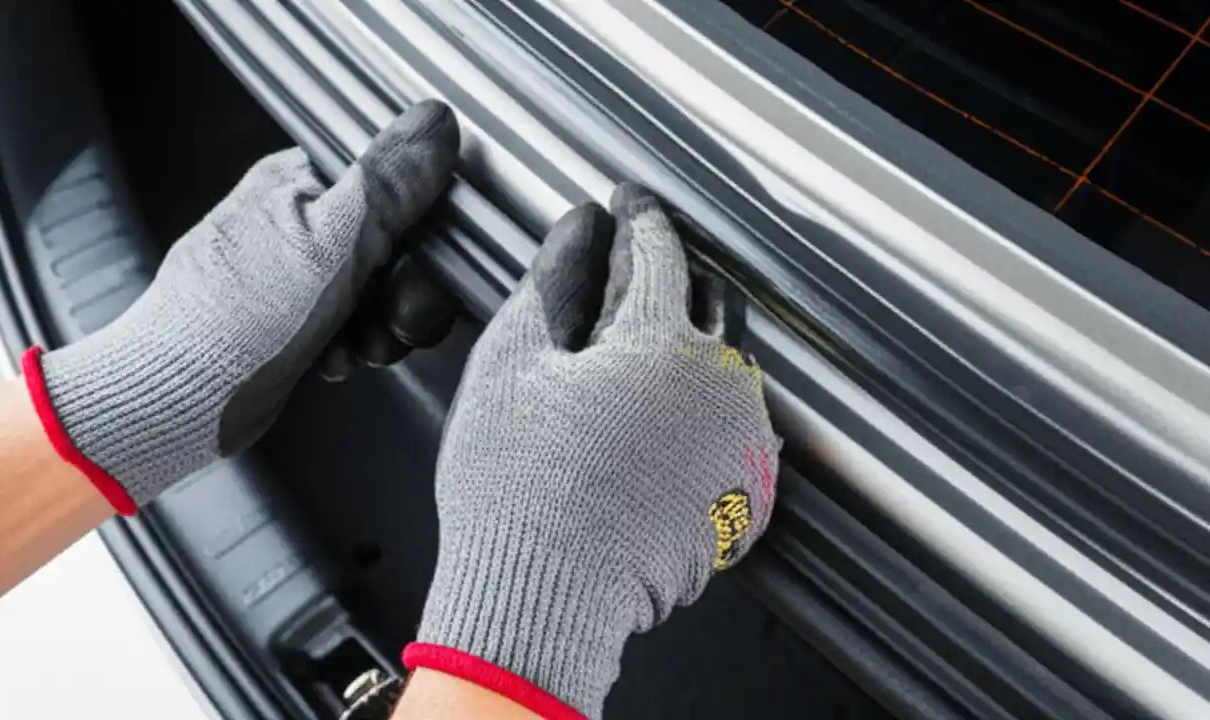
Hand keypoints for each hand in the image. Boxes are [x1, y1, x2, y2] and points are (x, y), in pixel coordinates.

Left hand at [21, 100, 459, 513]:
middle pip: (396, 244)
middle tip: (397, 321)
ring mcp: (293, 269)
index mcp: (302, 179)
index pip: (395, 182)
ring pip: (379, 291)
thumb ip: (391, 182)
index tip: (433, 264)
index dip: (427, 229)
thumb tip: (436, 123)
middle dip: (405, 294)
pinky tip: (334, 360)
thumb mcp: (335, 240)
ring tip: (358, 347)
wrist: (180, 396)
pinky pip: (351, 324)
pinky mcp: (290, 317)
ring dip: (382, 327)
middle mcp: (297, 217)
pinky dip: (353, 346)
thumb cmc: (239, 317)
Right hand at [405, 183, 778, 719]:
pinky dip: (703, 413)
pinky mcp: (748, 497)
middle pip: (708, 299)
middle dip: (670, 280)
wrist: (548, 600)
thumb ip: (553, 282)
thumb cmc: (516, 490)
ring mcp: (743, 444)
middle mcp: (720, 383)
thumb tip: (581, 228)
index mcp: (660, 339)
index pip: (658, 248)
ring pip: (727, 365)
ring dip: (690, 349)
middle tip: (624, 283)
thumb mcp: (511, 365)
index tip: (625, 205)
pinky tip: (655, 429)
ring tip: (632, 365)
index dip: (636, 217)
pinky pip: (736, 430)